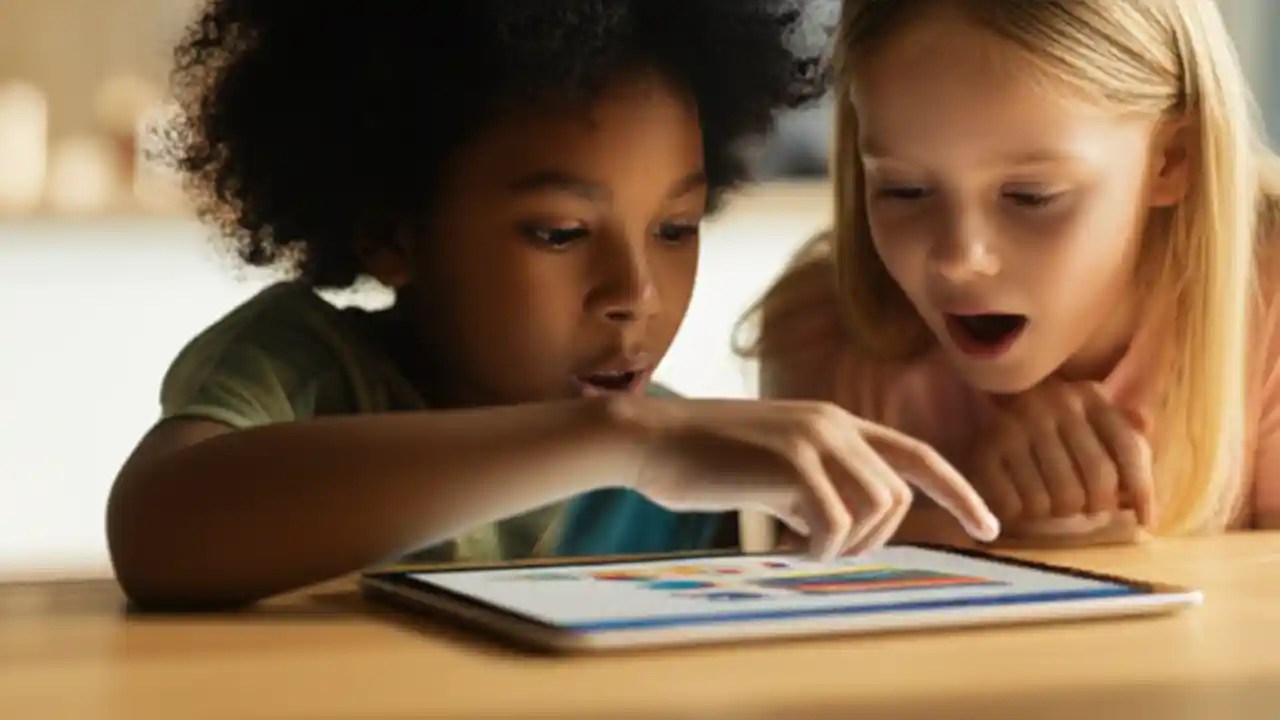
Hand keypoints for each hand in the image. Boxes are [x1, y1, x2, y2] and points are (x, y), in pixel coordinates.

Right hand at [623, 397, 1000, 559]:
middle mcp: (834, 423)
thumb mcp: (775, 468)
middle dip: (874, 541)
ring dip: (844, 547)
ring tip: (800, 545)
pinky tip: (788, 546)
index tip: (989, 526)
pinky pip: (835, 524)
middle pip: (898, 498)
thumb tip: (848, 528)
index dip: (959, 492)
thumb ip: (818, 485)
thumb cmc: (705, 460)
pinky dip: (819, 549)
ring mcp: (814, 438)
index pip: (917, 455)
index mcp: (835, 421)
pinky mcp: (790, 461)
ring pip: (874, 513)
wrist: (651, 438)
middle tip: (824, 551)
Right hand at [966, 381, 1153, 531]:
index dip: (1143, 491)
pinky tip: (1021, 503)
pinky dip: (1022, 514)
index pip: (1128, 450)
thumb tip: (1146, 428)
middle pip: (1097, 480)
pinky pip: (1018, 505)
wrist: (987, 398)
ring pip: (1058, 499)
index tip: (1145, 522)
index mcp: (1089, 397)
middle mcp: (1054, 405)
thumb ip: (1123, 431)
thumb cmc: (1052, 419)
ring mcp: (1018, 426)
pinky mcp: (986, 449)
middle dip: (1097, 507)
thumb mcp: (1092, 415)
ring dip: (1057, 512)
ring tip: (1051, 503)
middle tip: (1086, 510)